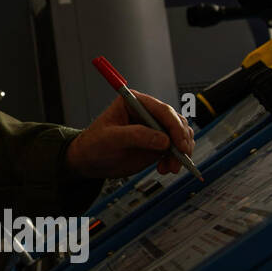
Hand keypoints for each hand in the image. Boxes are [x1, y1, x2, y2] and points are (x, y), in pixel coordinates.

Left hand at [66, 91, 193, 178]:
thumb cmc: (94, 145)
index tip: (179, 144)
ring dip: (181, 152)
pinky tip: (165, 168)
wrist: (90, 162)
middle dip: (181, 141)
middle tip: (180, 158)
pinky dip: (177, 159)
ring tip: (170, 168)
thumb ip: (136, 136)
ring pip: (181, 135)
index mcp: (134, 102)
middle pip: (176, 121)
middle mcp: (148, 113)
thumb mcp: (111, 139)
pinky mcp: (158, 144)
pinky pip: (176, 149)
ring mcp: (154, 129)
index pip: (162, 110)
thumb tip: (164, 140)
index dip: (174, 126)